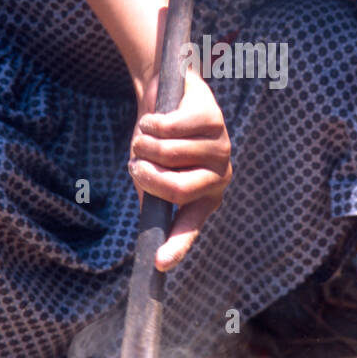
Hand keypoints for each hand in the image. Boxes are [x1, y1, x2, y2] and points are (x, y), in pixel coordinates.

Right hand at [130, 68, 232, 270]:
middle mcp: (220, 177)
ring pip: (168, 155)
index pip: (190, 227)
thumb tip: (151, 238)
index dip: (175, 246)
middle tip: (135, 163)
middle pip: (177, 190)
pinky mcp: (213, 118)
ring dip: (143, 144)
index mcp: (205, 198)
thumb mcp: (152, 174)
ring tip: (144, 137)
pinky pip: (168, 129)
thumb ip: (154, 198)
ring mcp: (221, 147)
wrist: (166, 94)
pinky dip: (149, 125)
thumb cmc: (158, 142)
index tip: (158, 263)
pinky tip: (152, 120)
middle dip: (145, 175)